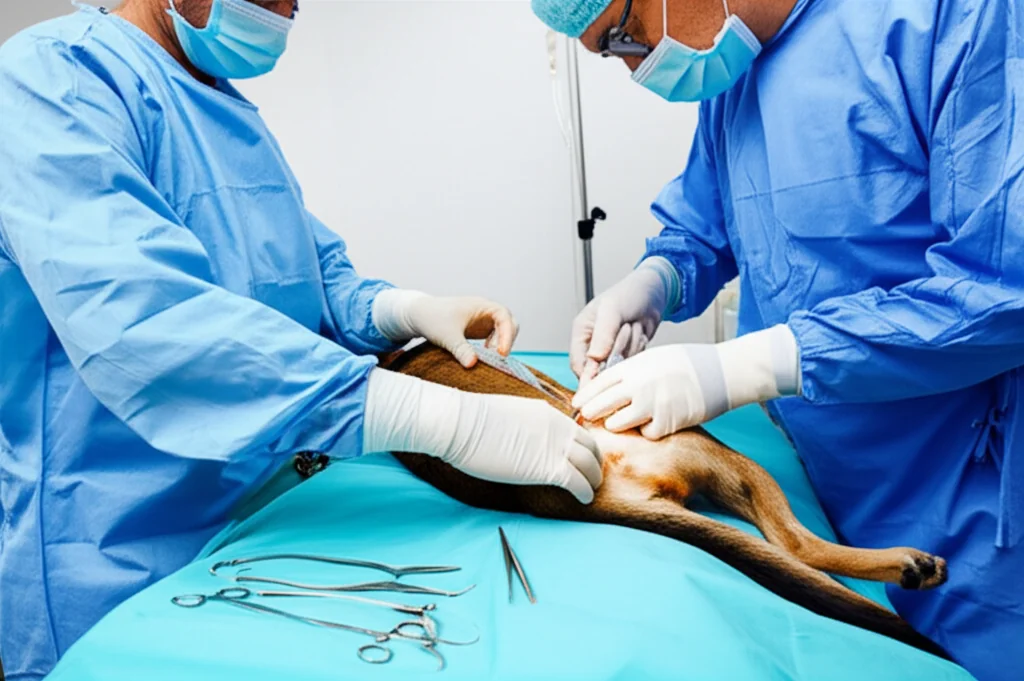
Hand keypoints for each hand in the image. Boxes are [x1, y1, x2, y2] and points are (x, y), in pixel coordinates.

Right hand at [364, 370, 602, 502]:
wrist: (462, 424)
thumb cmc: (473, 420)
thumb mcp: (510, 414)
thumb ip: (527, 425)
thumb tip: (526, 439)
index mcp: (547, 412)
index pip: (576, 429)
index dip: (583, 445)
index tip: (582, 456)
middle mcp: (557, 427)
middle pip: (590, 445)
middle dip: (595, 462)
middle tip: (593, 474)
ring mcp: (555, 446)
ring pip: (589, 465)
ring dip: (593, 479)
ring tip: (591, 489)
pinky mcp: (548, 467)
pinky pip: (577, 482)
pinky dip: (585, 492)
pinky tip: (584, 499)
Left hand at [373, 289, 517, 367]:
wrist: (419, 316)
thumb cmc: (433, 318)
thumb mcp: (447, 335)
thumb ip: (461, 349)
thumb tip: (473, 364)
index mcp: (481, 305)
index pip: (504, 316)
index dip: (506, 334)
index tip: (501, 352)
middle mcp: (486, 311)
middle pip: (509, 323)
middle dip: (507, 340)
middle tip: (499, 357)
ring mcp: (484, 321)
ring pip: (504, 332)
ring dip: (501, 344)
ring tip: (491, 357)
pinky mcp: (479, 330)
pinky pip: (495, 339)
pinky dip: (495, 348)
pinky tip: (485, 355)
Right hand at [571, 258, 679, 387]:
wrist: (653, 293)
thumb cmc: (628, 295)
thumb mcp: (612, 309)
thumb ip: (603, 334)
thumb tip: (595, 359)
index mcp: (582, 332)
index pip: (578, 364)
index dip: (590, 373)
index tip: (606, 371)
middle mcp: (594, 344)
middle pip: (602, 368)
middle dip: (619, 349)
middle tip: (626, 326)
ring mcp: (611, 350)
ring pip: (620, 366)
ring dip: (632, 346)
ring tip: (633, 324)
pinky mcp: (627, 354)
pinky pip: (632, 363)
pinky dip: (639, 348)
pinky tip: (639, 332)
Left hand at [571, 325, 800, 439]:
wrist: (720, 372)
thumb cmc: (686, 364)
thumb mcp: (654, 358)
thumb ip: (632, 371)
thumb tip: (609, 386)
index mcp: (635, 366)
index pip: (600, 382)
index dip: (586, 395)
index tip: (577, 404)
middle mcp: (640, 385)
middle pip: (603, 404)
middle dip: (591, 413)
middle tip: (585, 419)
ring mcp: (653, 405)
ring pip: (618, 423)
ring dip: (616, 425)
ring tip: (615, 424)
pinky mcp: (668, 422)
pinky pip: (645, 434)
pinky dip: (645, 432)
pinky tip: (649, 425)